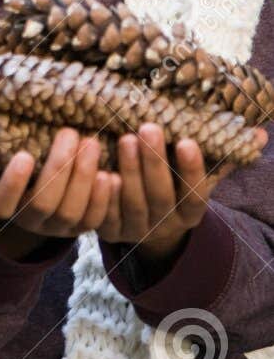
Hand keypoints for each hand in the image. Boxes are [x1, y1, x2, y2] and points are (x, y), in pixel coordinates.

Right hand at [0, 128, 119, 259]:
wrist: (48, 184)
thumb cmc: (28, 157)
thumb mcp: (15, 152)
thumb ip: (17, 141)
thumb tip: (22, 107)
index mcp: (5, 204)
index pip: (2, 203)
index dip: (12, 184)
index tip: (24, 156)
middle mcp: (29, 220)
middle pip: (42, 204)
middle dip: (59, 167)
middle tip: (69, 133)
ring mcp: (56, 228)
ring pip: (69, 212)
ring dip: (83, 176)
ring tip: (91, 143)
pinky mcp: (81, 228)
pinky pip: (93, 219)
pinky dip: (101, 197)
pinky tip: (109, 173)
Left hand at [97, 123, 261, 263]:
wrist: (147, 222)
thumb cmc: (175, 186)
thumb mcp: (201, 175)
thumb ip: (224, 155)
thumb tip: (260, 133)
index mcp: (190, 213)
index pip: (195, 196)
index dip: (192, 171)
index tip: (187, 142)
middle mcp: (165, 225)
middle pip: (160, 197)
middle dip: (154, 163)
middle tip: (148, 128)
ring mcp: (136, 231)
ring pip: (133, 205)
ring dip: (129, 172)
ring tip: (125, 138)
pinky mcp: (109, 231)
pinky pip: (105, 216)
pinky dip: (103, 195)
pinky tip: (100, 170)